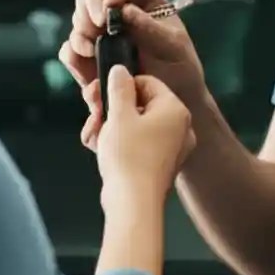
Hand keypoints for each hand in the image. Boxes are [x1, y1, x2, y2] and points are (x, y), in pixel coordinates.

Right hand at [60, 0, 206, 149]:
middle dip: (90, 6)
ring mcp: (101, 33)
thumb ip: (151, 29)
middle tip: (98, 27)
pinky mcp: (89, 58)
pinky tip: (88, 70)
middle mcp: (119, 12)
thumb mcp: (174, 48)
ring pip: (78, 18)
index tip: (112, 5)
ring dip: (81, 32)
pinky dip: (73, 57)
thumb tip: (126, 12)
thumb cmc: (180, 69)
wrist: (171, 104)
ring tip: (93, 50)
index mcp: (144, 1)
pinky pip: (70, 51)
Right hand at [95, 65, 196, 209]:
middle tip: (94, 117)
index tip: (101, 96)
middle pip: (140, 105)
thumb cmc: (128, 156)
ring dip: (111, 128)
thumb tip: (120, 70)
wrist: (133, 204)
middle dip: (112, 111)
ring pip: (135, 126)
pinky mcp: (161, 166)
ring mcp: (172, 148)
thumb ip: (118, 87)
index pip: (147, 82)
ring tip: (95, 137)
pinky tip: (100, 150)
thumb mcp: (118, 114)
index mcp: (176, 109)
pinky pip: (138, 145)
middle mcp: (180, 127)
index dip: (121, 87)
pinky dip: (119, 145)